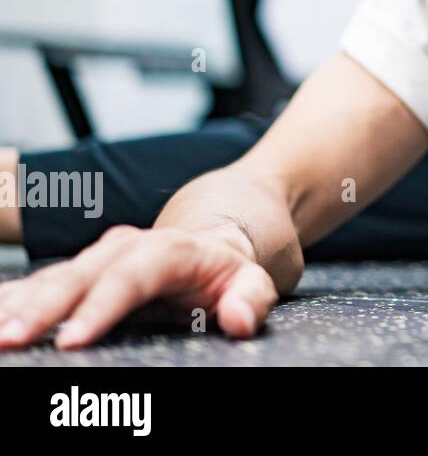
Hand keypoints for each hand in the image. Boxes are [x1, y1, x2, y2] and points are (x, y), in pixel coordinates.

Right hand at [0, 224, 277, 349]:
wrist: (213, 238)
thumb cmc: (228, 269)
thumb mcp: (253, 280)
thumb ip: (250, 299)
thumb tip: (239, 318)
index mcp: (171, 250)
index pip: (134, 275)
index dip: (102, 306)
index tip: (74, 339)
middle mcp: (127, 247)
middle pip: (81, 273)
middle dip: (44, 307)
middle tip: (14, 339)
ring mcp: (98, 257)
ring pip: (52, 276)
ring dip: (19, 304)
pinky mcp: (79, 271)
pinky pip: (38, 283)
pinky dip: (12, 298)